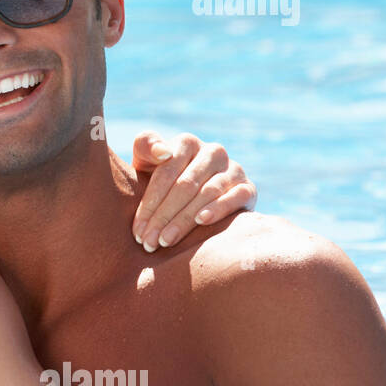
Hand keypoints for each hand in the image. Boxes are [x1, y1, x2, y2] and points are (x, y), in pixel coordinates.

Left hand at [131, 131, 256, 251]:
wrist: (194, 197)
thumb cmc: (163, 179)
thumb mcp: (147, 161)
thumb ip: (146, 146)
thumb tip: (162, 151)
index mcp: (187, 143)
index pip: (165, 172)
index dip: (149, 202)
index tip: (136, 230)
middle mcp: (213, 151)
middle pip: (185, 185)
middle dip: (163, 216)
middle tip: (148, 242)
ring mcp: (233, 169)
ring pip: (207, 193)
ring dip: (184, 220)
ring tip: (166, 241)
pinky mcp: (248, 188)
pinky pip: (236, 197)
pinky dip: (219, 208)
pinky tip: (201, 221)